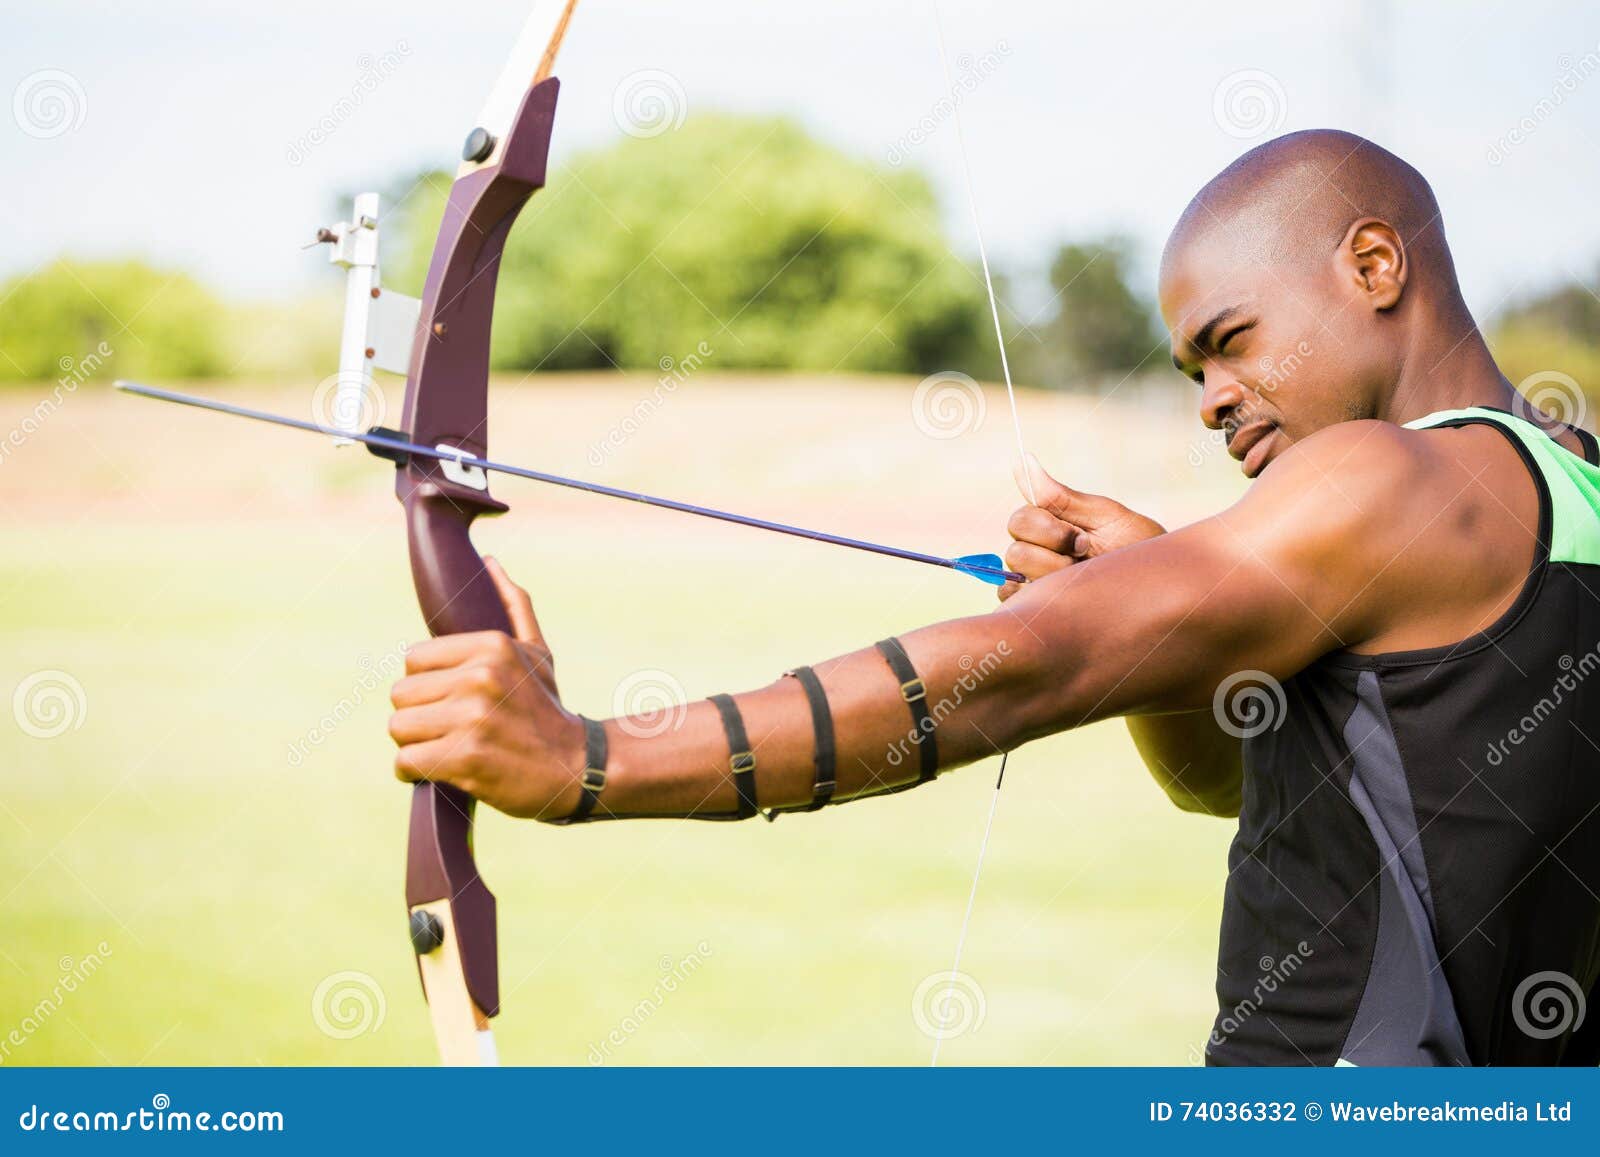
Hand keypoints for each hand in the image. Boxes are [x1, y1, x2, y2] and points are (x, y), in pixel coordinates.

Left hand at [389, 557, 586, 819]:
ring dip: (414, 744)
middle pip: (400, 694)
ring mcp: (473, 718)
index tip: (447, 700)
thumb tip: (489, 563)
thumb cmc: (546, 709)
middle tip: (446, 728)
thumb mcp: (537, 653)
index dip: (426, 684)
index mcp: (492, 646)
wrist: (575, 766)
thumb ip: (513, 606)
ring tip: (443, 747)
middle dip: (418, 715)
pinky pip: (406, 762)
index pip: (412, 659)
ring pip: (399, 728)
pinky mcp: (466, 758)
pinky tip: (437, 772)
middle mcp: (481, 677)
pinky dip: (414, 773)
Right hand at [999, 453, 1165, 600]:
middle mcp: (1039, 552)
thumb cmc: (1139, 546)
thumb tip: (1022, 458)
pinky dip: (1031, 601)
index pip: (1020, 520)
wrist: (1163, 586)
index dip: (1047, 530)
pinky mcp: (1039, 609)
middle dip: (1052, 556)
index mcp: (1052, 526)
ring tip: (1083, 582)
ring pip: (1016, 578)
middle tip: (1087, 560)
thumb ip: (1060, 495)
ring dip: (1052, 580)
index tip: (1083, 538)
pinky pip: (1014, 603)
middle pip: (1015, 551)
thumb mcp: (1105, 516)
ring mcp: (1037, 582)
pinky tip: (1061, 600)